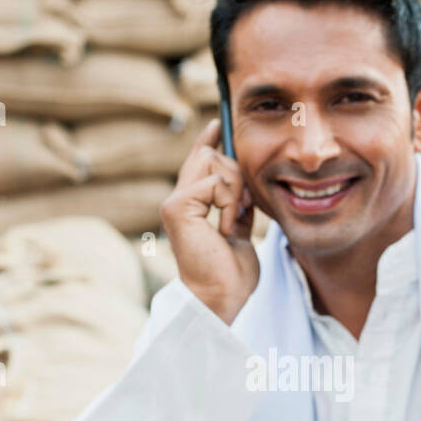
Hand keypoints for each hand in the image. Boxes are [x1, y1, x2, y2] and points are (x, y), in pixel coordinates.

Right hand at [160, 117, 259, 324]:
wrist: (222, 297)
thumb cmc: (231, 274)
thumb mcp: (240, 231)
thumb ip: (238, 207)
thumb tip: (246, 187)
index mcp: (190, 206)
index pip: (198, 162)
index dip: (208, 141)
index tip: (218, 123)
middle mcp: (177, 200)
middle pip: (211, 155)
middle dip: (237, 178)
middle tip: (241, 212)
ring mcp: (175, 202)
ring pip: (214, 163)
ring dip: (235, 191)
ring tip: (233, 223)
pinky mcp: (178, 207)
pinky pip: (215, 183)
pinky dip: (229, 205)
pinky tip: (225, 229)